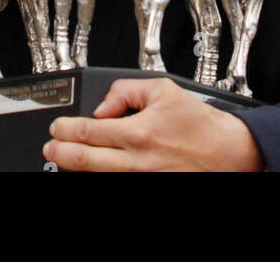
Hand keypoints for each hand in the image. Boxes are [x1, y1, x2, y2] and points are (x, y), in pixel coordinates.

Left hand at [42, 77, 263, 171]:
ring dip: (75, 168)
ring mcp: (142, 180)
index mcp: (138, 132)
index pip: (87, 132)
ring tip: (64, 158)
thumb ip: (126, 91)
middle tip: (50, 147)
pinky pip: (118, 185)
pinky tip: (92, 172)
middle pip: (83, 160)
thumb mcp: (163, 89)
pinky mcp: (151, 188)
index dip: (65, 129)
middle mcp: (137, 161)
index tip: (57, 127)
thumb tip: (103, 108)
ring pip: (97, 177)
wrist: (229, 154)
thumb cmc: (200, 125)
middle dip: (60, 153)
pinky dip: (100, 178)